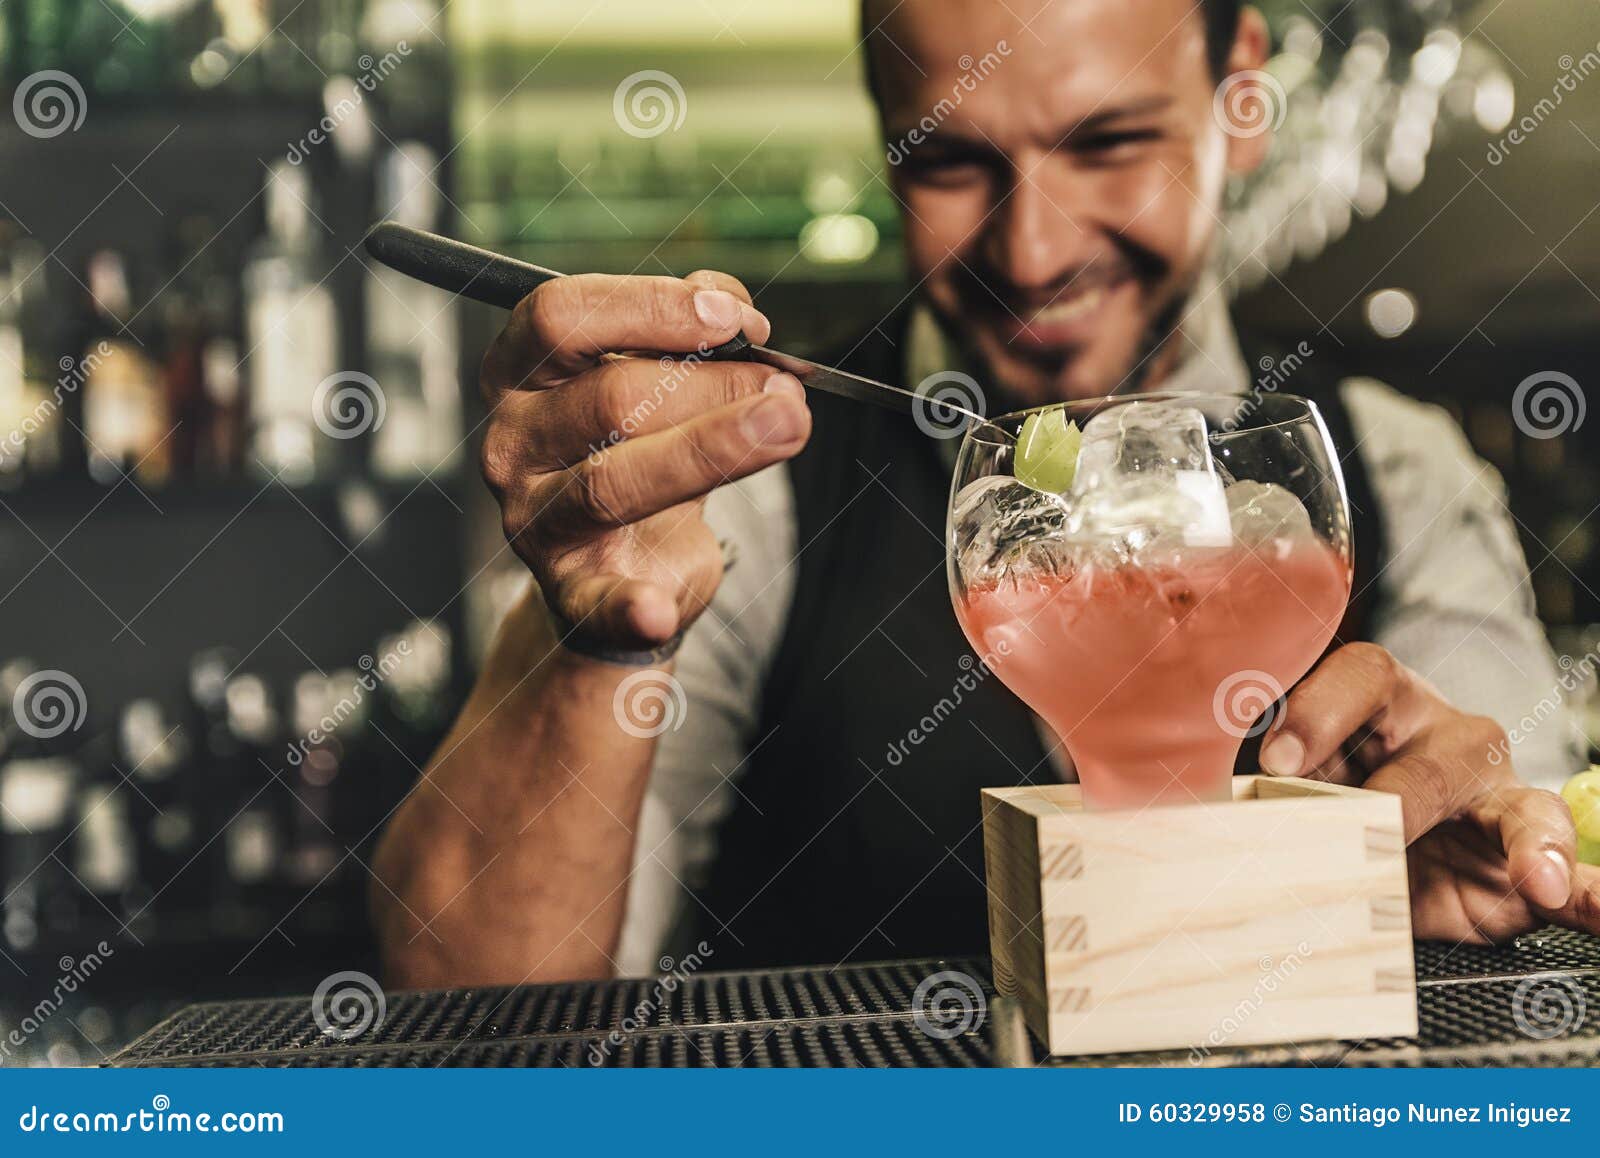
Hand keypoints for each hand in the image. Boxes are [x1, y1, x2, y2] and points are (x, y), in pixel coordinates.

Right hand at [479, 272, 809, 648]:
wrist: (616, 552)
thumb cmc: (633, 447)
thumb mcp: (655, 375)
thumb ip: (686, 332)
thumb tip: (733, 308)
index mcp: (520, 370)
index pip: (561, 315)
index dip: (651, 307)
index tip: (734, 317)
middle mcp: (514, 439)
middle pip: (608, 398)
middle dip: (712, 385)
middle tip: (784, 388)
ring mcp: (532, 517)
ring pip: (614, 482)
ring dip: (714, 451)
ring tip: (788, 427)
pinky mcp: (565, 587)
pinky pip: (595, 600)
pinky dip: (629, 609)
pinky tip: (658, 611)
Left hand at [1258, 643, 1599, 942]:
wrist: (1392, 858)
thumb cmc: (1335, 803)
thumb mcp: (1298, 790)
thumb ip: (1277, 793)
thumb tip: (1234, 818)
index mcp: (1381, 704)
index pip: (1362, 676)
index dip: (1318, 712)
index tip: (1276, 760)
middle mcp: (1447, 739)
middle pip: (1432, 756)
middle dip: (1395, 799)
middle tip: (1362, 832)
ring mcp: (1498, 795)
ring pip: (1520, 807)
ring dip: (1527, 842)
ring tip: (1534, 878)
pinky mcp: (1529, 850)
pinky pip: (1558, 860)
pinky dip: (1580, 884)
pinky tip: (1564, 893)